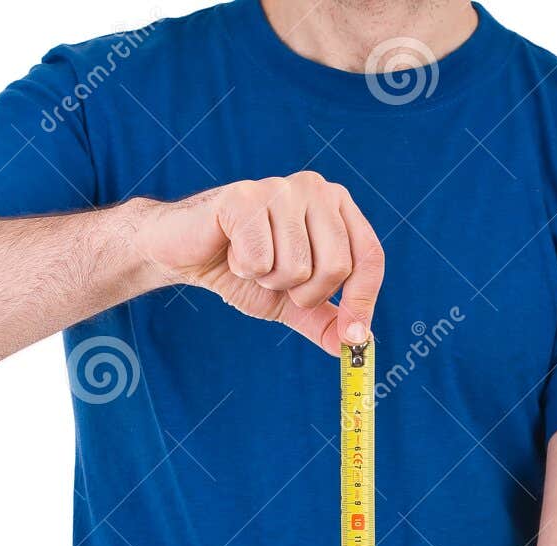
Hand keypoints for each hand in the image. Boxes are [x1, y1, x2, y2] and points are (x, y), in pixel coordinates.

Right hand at [134, 173, 383, 353]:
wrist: (187, 253)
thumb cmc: (243, 269)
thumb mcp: (291, 301)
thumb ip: (324, 320)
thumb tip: (356, 346)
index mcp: (336, 206)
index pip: (370, 256)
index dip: (362, 302)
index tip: (351, 338)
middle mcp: (315, 188)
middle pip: (338, 267)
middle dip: (304, 293)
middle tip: (277, 282)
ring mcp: (280, 189)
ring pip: (298, 268)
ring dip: (269, 281)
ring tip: (251, 262)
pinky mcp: (245, 197)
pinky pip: (262, 260)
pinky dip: (244, 269)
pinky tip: (232, 251)